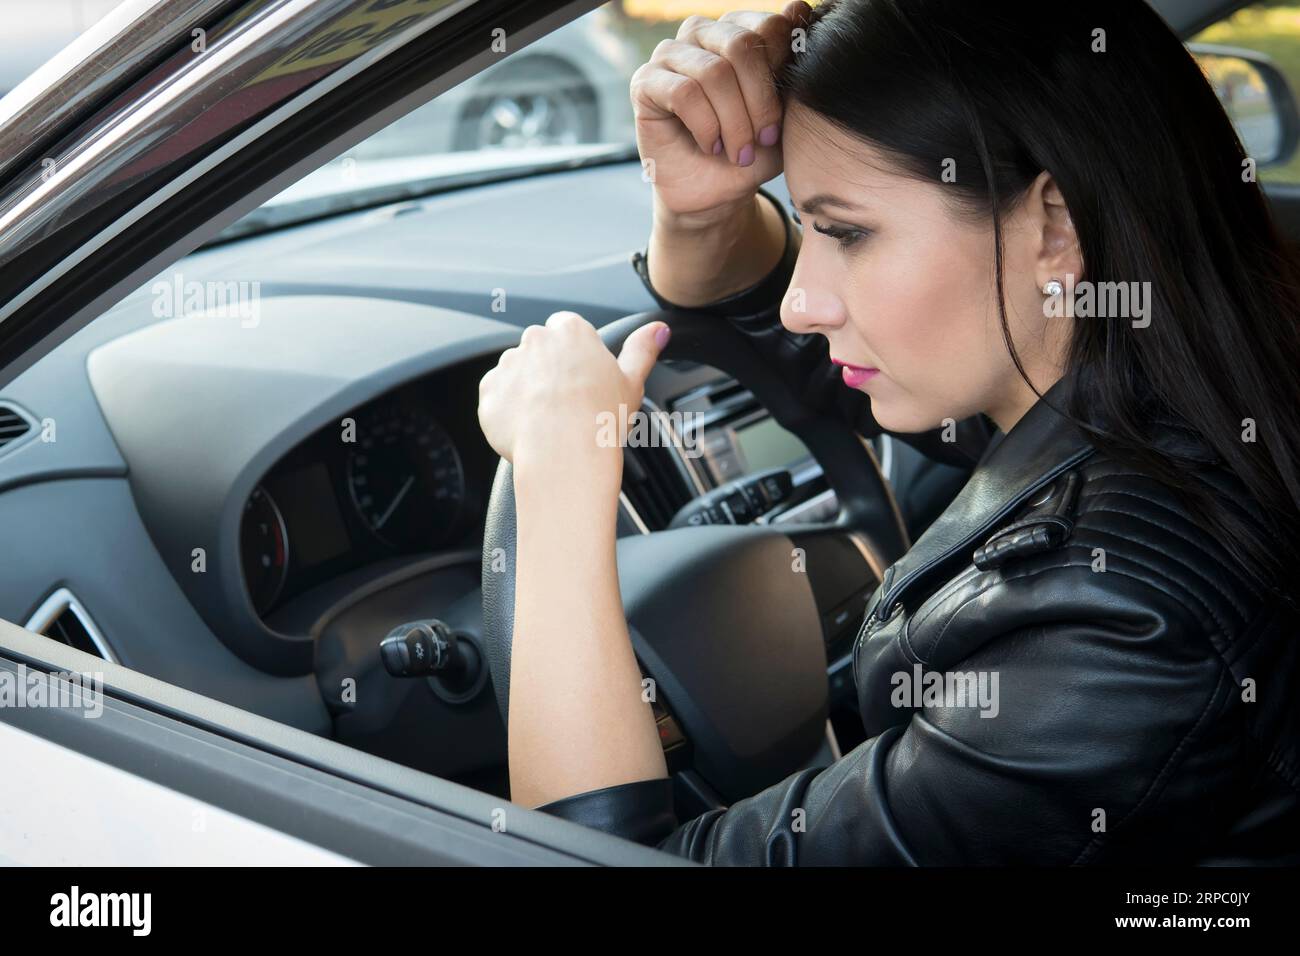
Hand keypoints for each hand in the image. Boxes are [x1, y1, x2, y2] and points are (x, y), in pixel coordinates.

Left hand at [477, 312, 670, 475]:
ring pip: (517, 372)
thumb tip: (658, 329)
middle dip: (549, 371)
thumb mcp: (632, 381)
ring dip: (527, 389)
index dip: (576, 356)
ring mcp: (508, 365)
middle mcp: (535, 340)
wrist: (563, 453)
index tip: (583, 379)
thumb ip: (642, 349)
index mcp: (570, 331)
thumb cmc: (600, 418)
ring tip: (548, 420)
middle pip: (540, 350)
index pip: (568, 330)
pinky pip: (497, 396)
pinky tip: (529, 428)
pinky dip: (508, 409)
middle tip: (567, 403)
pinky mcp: (489, 391)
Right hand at [630, 2, 811, 222]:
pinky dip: (706, 127)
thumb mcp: (784, 114)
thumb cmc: (750, 151)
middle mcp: (704, 33)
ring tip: (739, 152)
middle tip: (763, 140)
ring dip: (733, 123)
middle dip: (758, 102)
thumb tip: (799, 8)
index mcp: (739, 30)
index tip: (780, 123)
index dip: (780, 77)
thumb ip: (792, 67)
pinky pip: (684, 94)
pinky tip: (710, 146)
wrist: (715, 193)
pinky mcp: (645, 81)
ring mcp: (671, 54)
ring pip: (713, 72)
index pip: (769, 26)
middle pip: (741, 45)